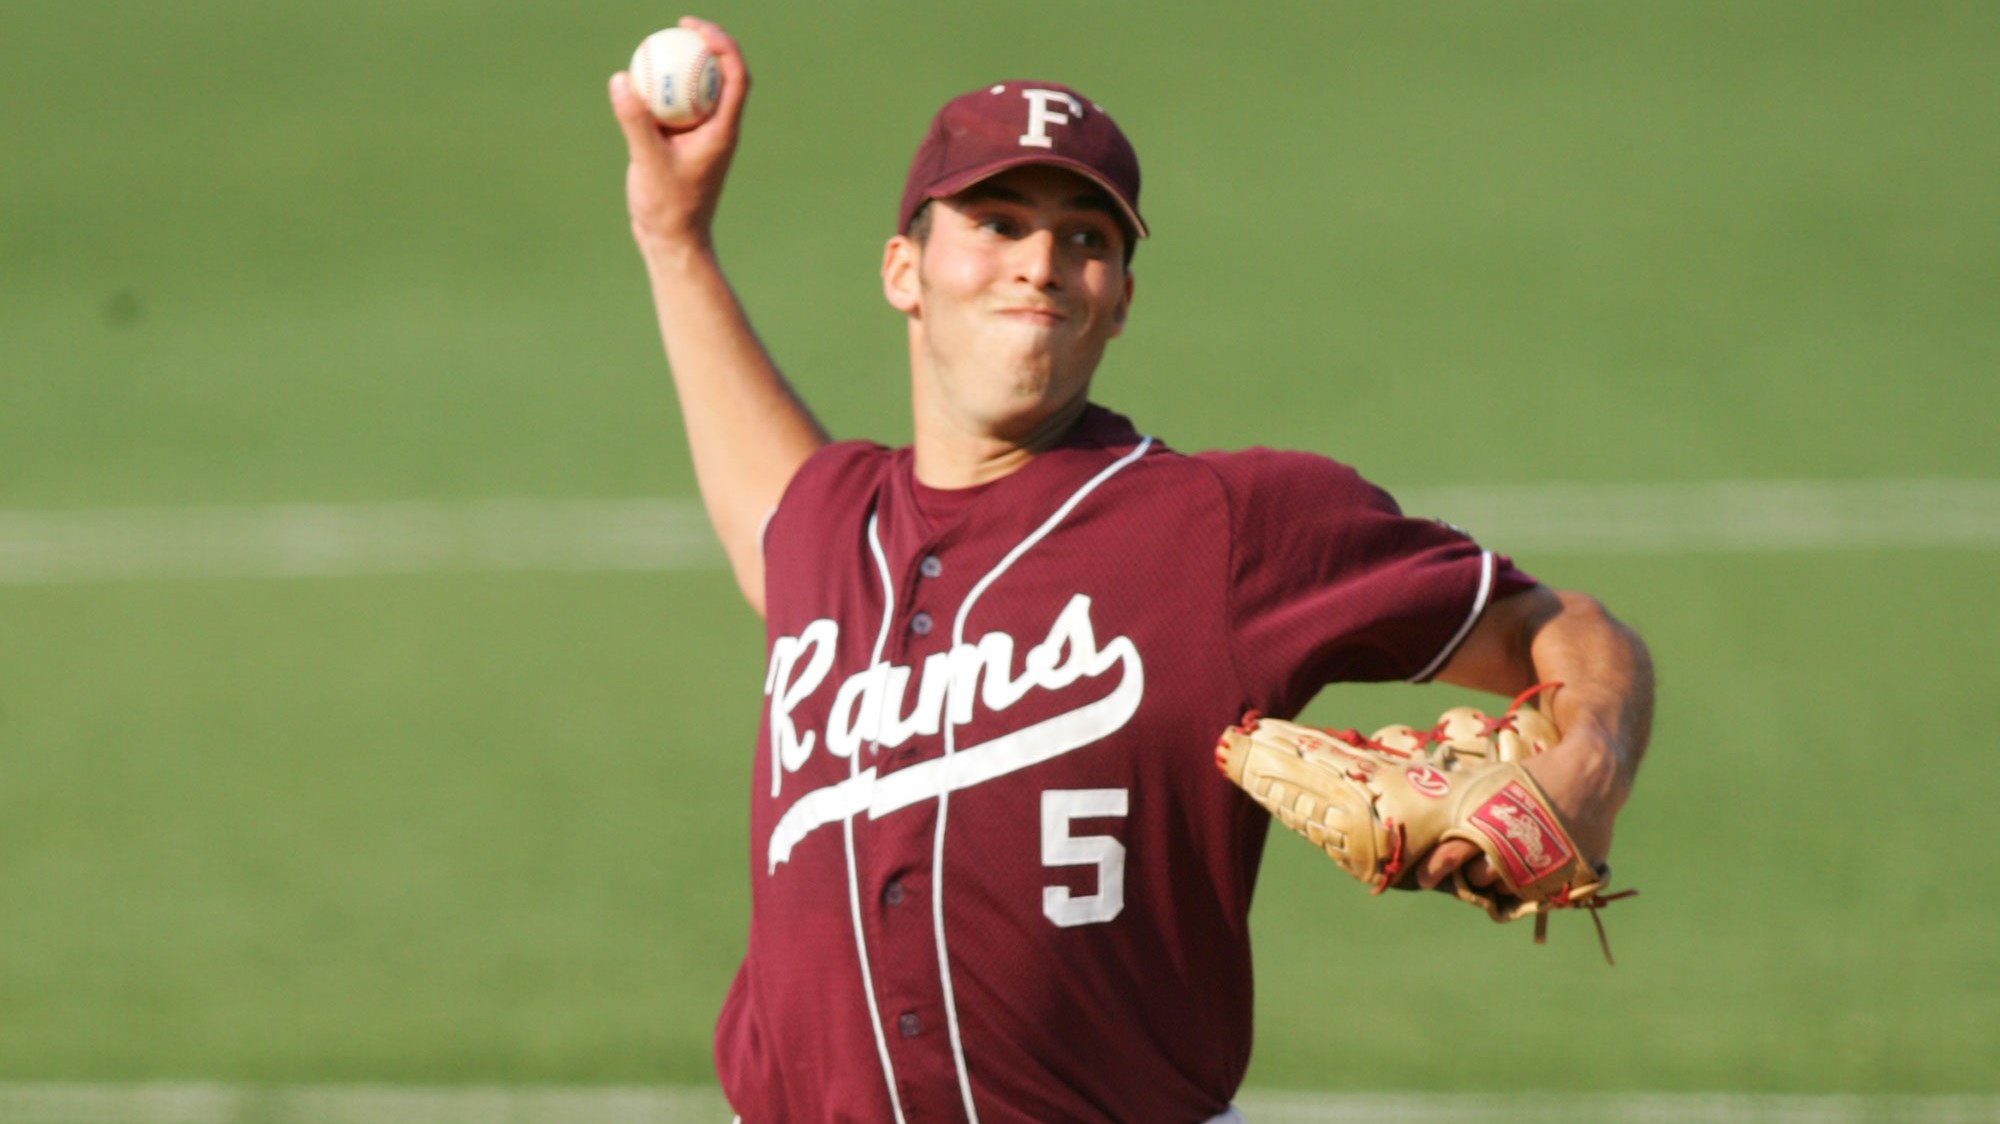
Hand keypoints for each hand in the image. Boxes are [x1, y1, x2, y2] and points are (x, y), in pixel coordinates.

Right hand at [608, 16, 750, 251]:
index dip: (722, 43)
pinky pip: (680, 108)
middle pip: (724, 75)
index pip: (736, 76)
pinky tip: (640, 82)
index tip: (694, 28)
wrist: (673, 242)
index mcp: (724, 131)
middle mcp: (719, 130)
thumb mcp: (647, 162)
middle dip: (707, 44)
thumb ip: (635, 121)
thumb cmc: (667, 208)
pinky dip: (666, 91)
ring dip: (686, 66)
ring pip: (701, 90)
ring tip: (660, 46)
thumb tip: (621, 78)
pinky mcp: (686, 145)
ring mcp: (704, 138)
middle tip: (679, 26)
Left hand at [1416, 719, 1626, 889]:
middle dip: (1471, 874)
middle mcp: (1524, 847)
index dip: (1435, 867)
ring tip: (1503, 865)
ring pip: (1511, 889)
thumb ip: (1466, 803)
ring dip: (1501, 882)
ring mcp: (1550, 864)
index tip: (1422, 877)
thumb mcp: (1495, 781)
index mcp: (1498, 820)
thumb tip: (1426, 804)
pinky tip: (1527, 873)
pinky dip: (1530, 886)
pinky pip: (1542, 894)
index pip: (1456, 853)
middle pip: (1481, 877)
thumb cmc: (1536, 774)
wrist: (1591, 773)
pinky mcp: (1573, 875)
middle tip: (1472, 866)